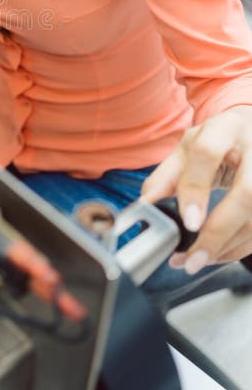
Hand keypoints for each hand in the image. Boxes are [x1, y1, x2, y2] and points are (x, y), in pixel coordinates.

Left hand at [141, 106, 251, 272]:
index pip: (208, 155)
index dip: (196, 190)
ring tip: (198, 260)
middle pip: (247, 193)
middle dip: (218, 232)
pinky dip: (239, 248)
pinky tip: (218, 254)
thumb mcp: (189, 149)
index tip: (188, 223)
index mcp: (225, 129)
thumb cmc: (220, 141)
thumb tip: (146, 204)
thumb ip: (167, 176)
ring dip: (227, 247)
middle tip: (193, 258)